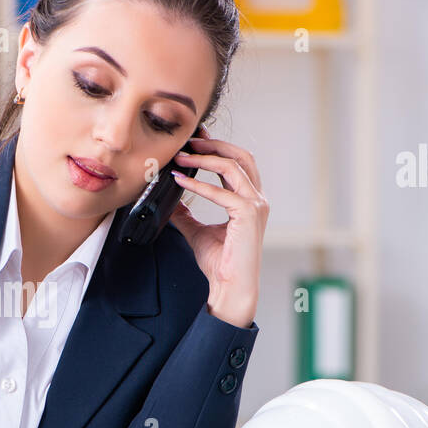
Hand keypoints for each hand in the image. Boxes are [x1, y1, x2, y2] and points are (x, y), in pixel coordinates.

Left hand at [167, 126, 269, 327]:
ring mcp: (255, 205)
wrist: (229, 287)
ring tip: (182, 156)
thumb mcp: (197, 231)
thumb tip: (169, 200)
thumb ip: (186, 214)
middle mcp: (257, 199)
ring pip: (232, 167)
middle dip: (215, 144)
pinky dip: (199, 184)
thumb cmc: (220, 263)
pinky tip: (181, 180)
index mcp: (250, 201)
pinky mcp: (248, 214)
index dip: (217, 149)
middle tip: (190, 140)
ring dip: (205, 158)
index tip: (195, 141)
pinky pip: (221, 192)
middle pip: (241, 157)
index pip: (237, 164)